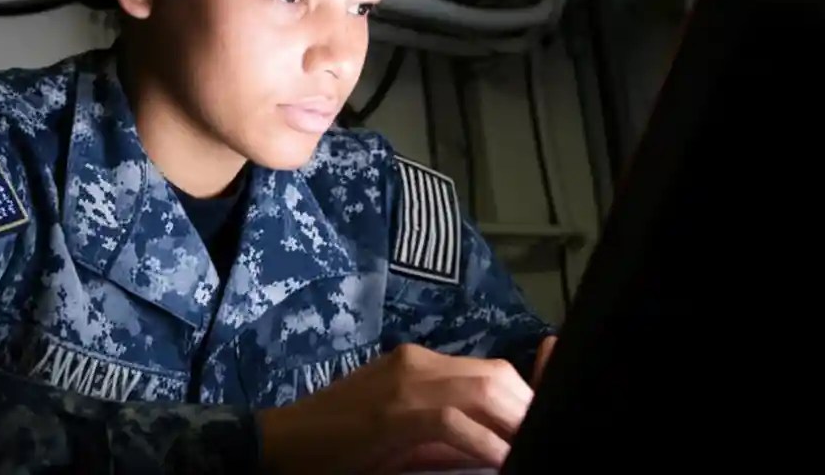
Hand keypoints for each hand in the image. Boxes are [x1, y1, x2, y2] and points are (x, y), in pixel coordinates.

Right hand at [257, 343, 533, 474]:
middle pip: (495, 377)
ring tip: (534, 448)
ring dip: (515, 423)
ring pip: (483, 390)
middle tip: (546, 439)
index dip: (525, 396)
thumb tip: (493, 444)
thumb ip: (444, 431)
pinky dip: (484, 443)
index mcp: (418, 363)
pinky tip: (502, 461)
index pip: (489, 371)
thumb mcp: (399, 430)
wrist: (278, 443)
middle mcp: (418, 362)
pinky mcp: (393, 410)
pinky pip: (453, 422)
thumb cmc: (337, 444)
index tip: (544, 420)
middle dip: (527, 409)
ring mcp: (405, 382)